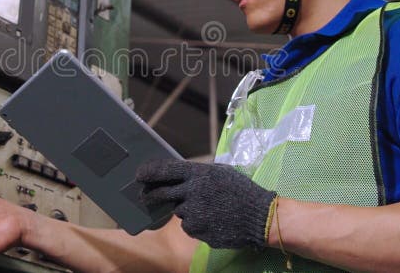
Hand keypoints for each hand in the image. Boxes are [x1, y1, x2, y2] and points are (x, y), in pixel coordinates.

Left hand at [137, 159, 275, 248]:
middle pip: (162, 193)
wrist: (260, 216)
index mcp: (200, 173)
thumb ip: (198, 174)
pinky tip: (212, 220)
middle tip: (144, 197)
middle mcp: (193, 191)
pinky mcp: (197, 230)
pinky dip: (196, 224)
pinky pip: (188, 226)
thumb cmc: (242, 191)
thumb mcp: (221, 173)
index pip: (167, 170)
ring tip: (209, 209)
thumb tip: (177, 176)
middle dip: (150, 196)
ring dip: (187, 210)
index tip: (139, 176)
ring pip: (179, 211)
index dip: (150, 172)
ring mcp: (194, 212)